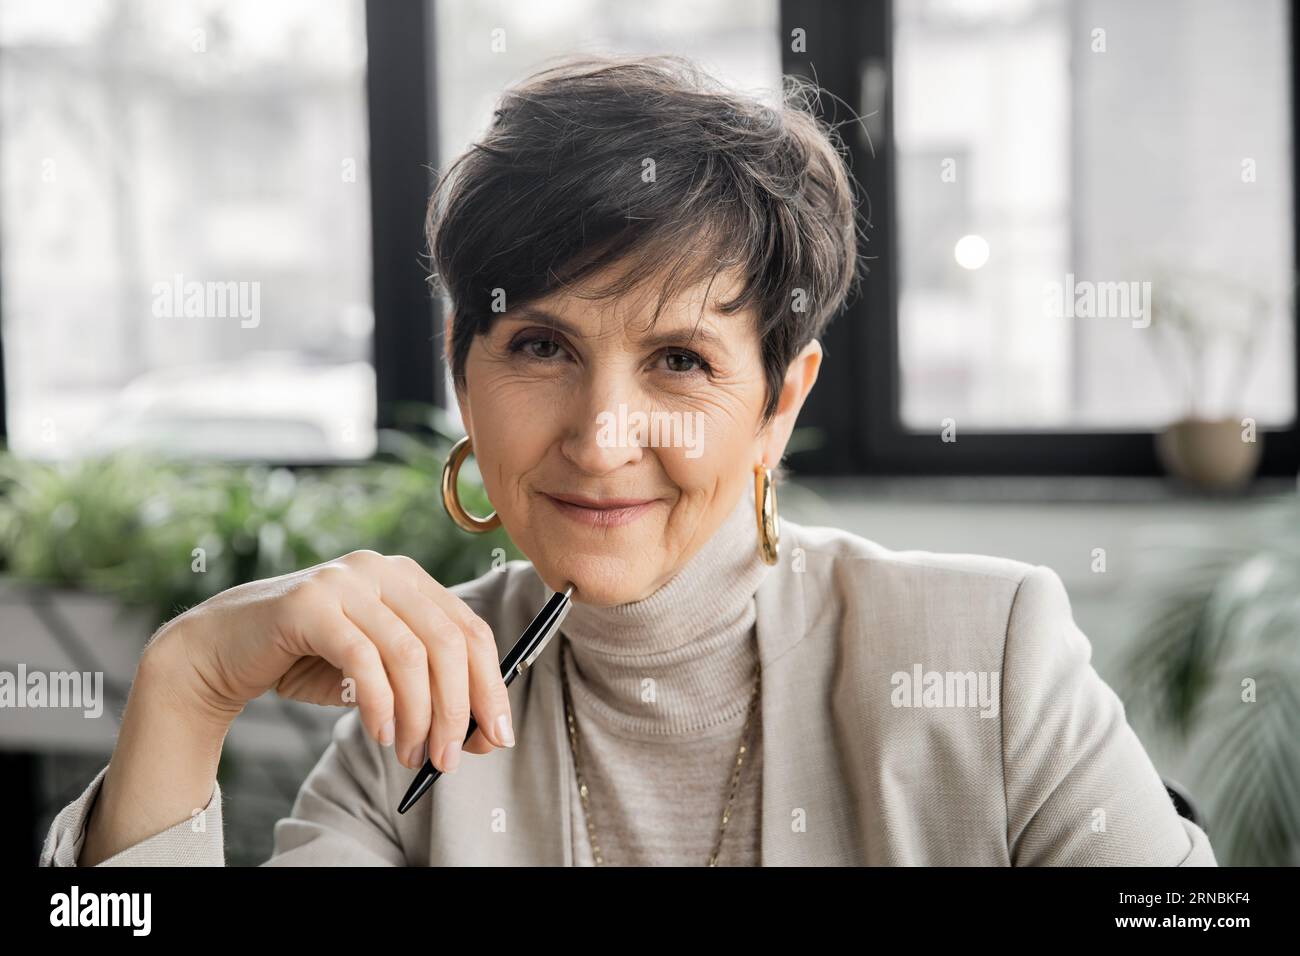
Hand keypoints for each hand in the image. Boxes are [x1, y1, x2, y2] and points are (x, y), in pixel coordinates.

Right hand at [151, 550, 512, 772]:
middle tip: (449, 758)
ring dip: (419, 716)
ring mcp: (346, 580)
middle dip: (457, 709)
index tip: (497, 735)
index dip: (490, 685)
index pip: (470, 630)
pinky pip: (363, 659)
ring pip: (410, 654)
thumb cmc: (308, 660)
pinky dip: (380, 704)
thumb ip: (424, 685)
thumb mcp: (378, 669)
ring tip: (411, 756)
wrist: (223, 648)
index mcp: (409, 578)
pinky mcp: (310, 604)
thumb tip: (479, 731)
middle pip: (449, 642)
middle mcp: (382, 569)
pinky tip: (381, 735)